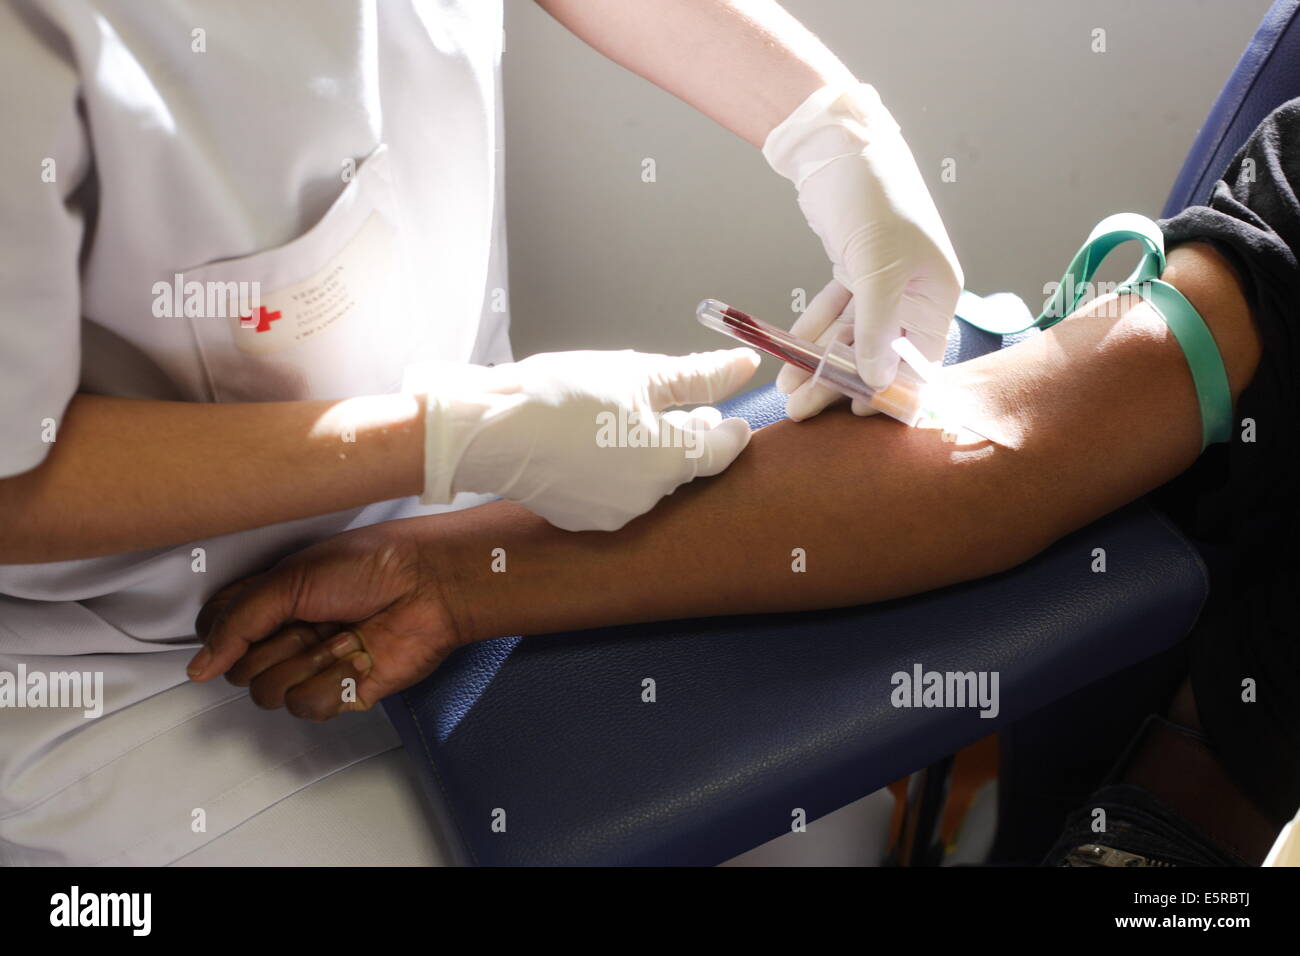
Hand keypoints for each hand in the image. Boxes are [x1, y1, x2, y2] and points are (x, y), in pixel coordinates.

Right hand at [186, 520, 460, 720]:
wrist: (429, 586)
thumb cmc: (372, 565)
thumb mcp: (290, 580)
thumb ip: (236, 624)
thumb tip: (199, 668)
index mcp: (270, 601)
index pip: (216, 632)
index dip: (224, 636)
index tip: (255, 619)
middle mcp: (288, 636)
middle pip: (238, 670)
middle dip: (275, 646)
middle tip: (312, 621)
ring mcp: (313, 666)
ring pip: (269, 693)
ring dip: (307, 662)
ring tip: (343, 635)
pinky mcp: (341, 692)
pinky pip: (307, 706)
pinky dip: (332, 681)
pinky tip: (359, 658)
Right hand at [405, 348, 760, 530]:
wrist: (489, 430)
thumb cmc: (562, 395)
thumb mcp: (638, 373)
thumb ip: (699, 374)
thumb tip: (745, 366)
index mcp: (669, 463)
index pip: (720, 453)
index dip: (730, 432)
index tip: (732, 417)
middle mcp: (647, 500)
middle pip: (683, 467)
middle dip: (687, 436)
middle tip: (684, 409)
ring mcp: (612, 515)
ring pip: (648, 481)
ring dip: (650, 453)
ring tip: (631, 419)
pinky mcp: (580, 519)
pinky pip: (613, 493)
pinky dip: (615, 469)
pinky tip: (596, 441)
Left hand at [764, 82, 962, 418]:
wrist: (840, 148)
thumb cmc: (874, 200)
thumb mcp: (877, 269)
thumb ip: (879, 329)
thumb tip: (879, 382)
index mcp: (938, 293)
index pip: (920, 358)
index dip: (889, 390)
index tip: (857, 415)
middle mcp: (915, 292)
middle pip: (879, 353)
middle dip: (841, 383)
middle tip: (805, 411)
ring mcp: (883, 283)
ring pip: (852, 337)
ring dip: (820, 365)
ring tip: (789, 394)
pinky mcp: (853, 272)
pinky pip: (834, 315)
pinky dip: (812, 335)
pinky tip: (788, 360)